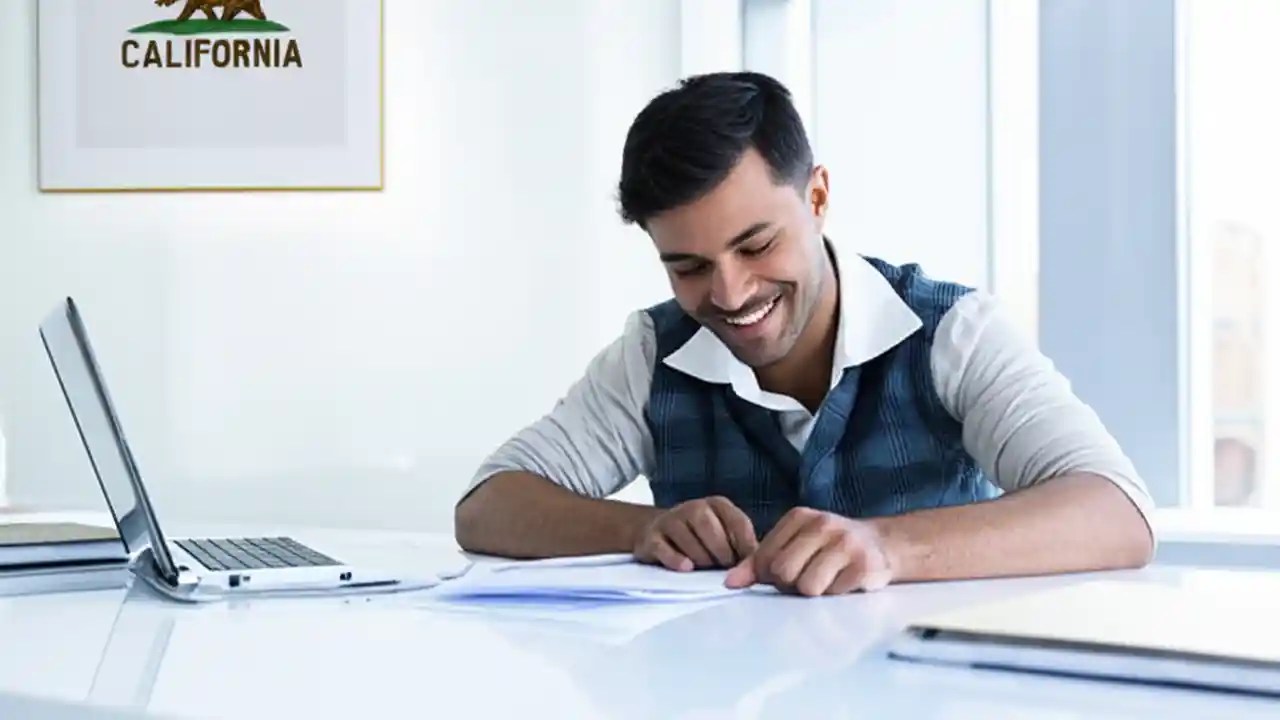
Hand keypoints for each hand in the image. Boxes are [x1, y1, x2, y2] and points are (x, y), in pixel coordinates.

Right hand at [632, 496, 757, 571]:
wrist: (657, 532)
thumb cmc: (699, 539)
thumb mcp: (723, 536)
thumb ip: (741, 546)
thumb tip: (761, 564)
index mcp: (717, 505)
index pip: (737, 522)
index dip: (744, 546)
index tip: (746, 565)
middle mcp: (693, 507)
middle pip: (710, 528)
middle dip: (721, 553)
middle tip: (723, 569)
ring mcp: (670, 521)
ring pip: (688, 539)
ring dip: (700, 559)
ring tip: (703, 569)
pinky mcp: (651, 537)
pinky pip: (664, 549)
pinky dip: (676, 560)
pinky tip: (686, 568)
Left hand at [724, 508, 894, 595]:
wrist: (881, 544)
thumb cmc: (829, 548)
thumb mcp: (793, 545)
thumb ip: (758, 563)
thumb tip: (730, 582)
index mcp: (799, 517)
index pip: (764, 558)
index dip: (770, 575)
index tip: (785, 573)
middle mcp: (822, 525)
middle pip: (783, 572)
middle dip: (791, 584)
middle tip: (806, 578)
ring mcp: (846, 543)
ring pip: (808, 587)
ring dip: (814, 592)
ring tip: (826, 579)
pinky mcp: (865, 565)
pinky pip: (834, 594)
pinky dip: (836, 594)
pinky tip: (844, 581)